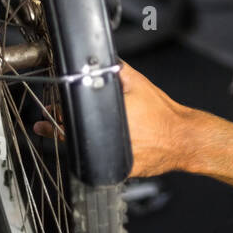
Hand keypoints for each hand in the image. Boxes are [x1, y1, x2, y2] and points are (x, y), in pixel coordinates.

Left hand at [31, 60, 190, 177]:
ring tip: (84, 135)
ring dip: (81, 144)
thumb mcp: (139, 84)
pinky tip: (112, 146)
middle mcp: (108, 143)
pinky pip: (103, 163)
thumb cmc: (164, 115)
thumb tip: (104, 61)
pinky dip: (102, 154)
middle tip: (53, 124)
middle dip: (61, 130)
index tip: (48, 116)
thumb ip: (119, 70)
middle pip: (73, 139)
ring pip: (87, 154)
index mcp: (107, 121)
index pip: (69, 122)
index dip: (56, 117)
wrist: (183, 138)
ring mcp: (113, 161)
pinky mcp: (122, 172)